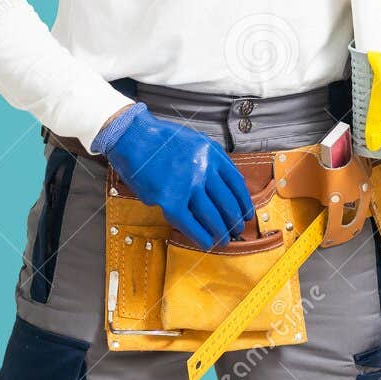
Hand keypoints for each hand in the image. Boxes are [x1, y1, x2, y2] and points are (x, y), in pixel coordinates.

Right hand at [95, 103, 253, 247]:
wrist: (133, 136)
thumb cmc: (162, 139)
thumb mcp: (196, 142)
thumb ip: (212, 161)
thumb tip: (226, 186)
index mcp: (212, 154)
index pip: (236, 184)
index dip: (244, 203)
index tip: (247, 214)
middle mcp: (203, 169)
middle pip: (227, 202)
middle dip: (235, 220)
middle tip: (238, 231)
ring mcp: (186, 185)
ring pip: (212, 215)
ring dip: (221, 231)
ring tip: (224, 240)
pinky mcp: (168, 199)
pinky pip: (190, 223)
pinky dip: (200, 236)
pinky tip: (207, 243)